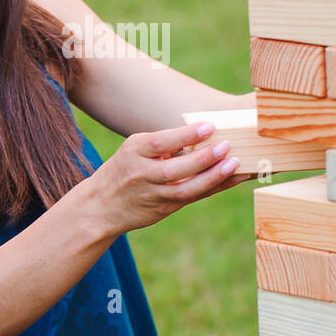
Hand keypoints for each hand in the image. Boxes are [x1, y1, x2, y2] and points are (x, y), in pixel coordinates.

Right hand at [85, 121, 246, 233]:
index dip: (186, 135)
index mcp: (134, 153)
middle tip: (226, 146)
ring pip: (187, 189)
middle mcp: (143, 175)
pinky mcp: (165, 209)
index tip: (209, 126)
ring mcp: (154, 195)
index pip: (161, 143)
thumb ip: (162, 144)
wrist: (101, 207)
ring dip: (213, 177)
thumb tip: (200, 134)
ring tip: (234, 164)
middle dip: (202, 159)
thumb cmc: (124, 169)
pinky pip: (194, 197)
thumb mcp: (134, 149)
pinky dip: (216, 187)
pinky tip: (234, 178)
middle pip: (174, 169)